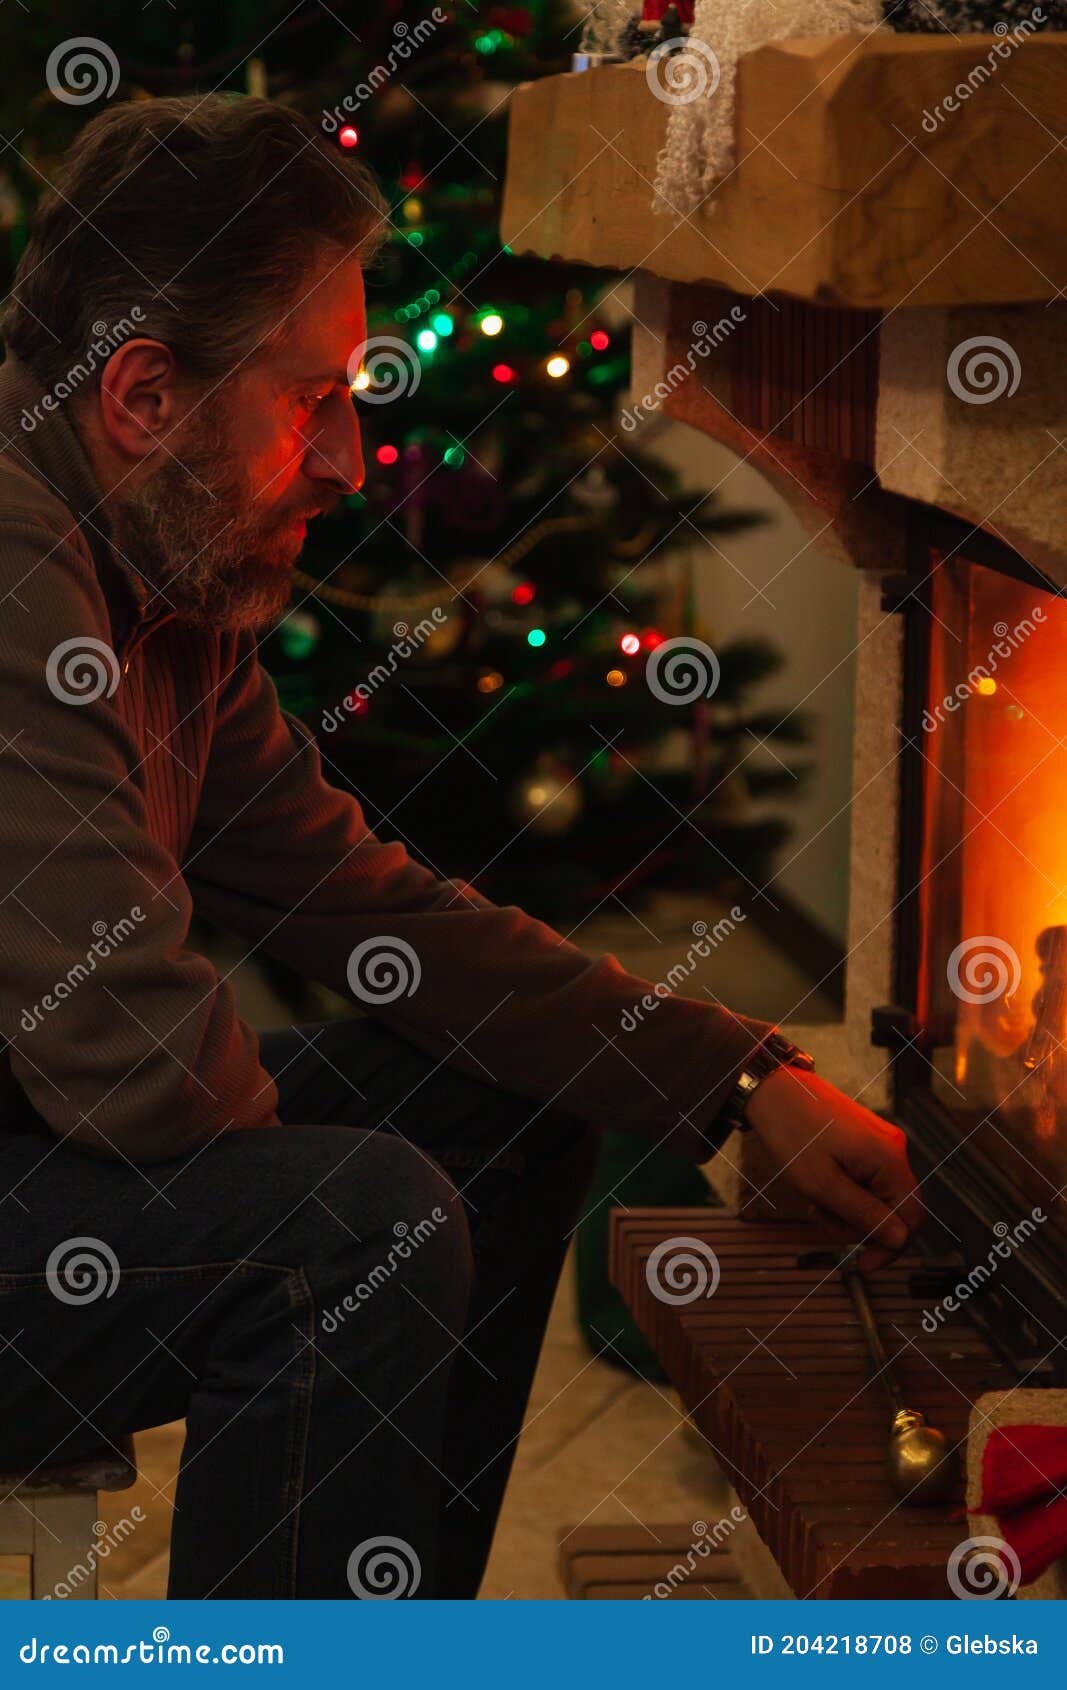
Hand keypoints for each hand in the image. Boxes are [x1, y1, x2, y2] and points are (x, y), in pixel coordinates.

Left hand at [742, 1065, 924, 1270]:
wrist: (772, 1089)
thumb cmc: (792, 1132)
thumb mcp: (822, 1184)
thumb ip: (863, 1214)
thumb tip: (899, 1240)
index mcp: (888, 1158)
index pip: (912, 1218)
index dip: (891, 1247)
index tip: (862, 1264)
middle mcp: (892, 1148)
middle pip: (894, 1209)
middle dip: (859, 1225)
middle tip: (822, 1219)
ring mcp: (880, 1142)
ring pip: (876, 1196)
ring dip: (847, 1209)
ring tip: (815, 1200)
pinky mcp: (865, 1140)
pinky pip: (865, 1179)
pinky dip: (844, 1191)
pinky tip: (819, 1186)